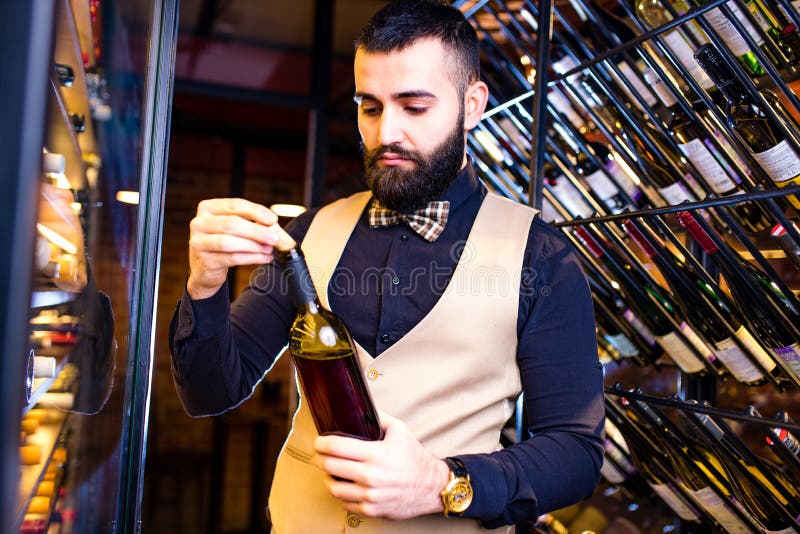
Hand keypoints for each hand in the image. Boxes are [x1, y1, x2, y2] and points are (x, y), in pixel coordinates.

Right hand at [186, 198, 294, 298]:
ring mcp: (198, 242)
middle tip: (274, 238)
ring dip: (254, 246)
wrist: (206, 269)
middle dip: (257, 231)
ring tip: (269, 249)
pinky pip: (231, 258)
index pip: (234, 205)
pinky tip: (264, 258)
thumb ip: (256, 224)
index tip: (273, 220)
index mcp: (208, 208)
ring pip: (229, 242)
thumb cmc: (225, 243)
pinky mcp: (204, 260)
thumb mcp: (237, 229)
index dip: (256, 211)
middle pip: (232, 224)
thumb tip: (276, 228)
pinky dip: (252, 258)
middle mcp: (199, 223)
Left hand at [312, 412, 449, 519]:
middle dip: (319, 459)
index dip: (321, 443)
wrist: (430, 486)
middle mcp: (370, 475)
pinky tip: (344, 486)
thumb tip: (361, 405)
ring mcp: (369, 495)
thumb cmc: (414, 458)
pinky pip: (345, 503)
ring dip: (327, 478)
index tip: (319, 441)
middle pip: (329, 466)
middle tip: (319, 455)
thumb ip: (378, 417)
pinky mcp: (371, 509)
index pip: (336, 447)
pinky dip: (341, 494)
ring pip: (333, 487)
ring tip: (329, 471)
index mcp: (375, 454)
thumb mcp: (399, 430)